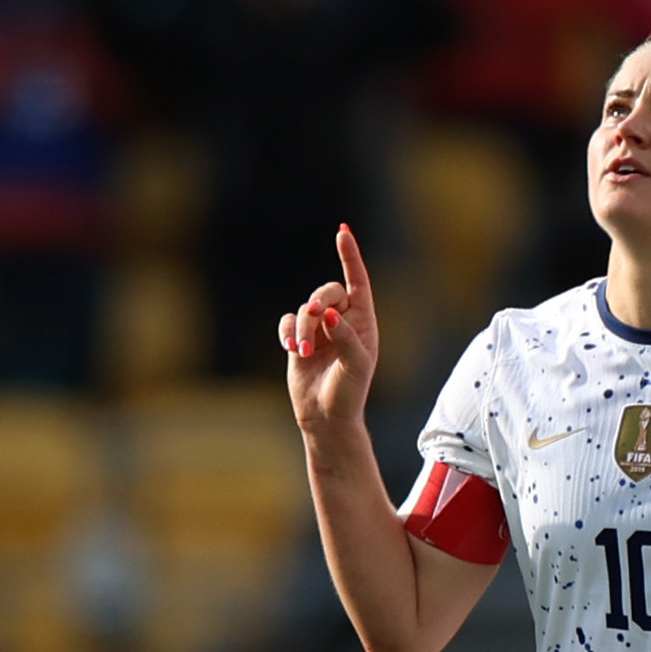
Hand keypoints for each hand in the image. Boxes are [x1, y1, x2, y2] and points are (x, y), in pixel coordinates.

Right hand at [282, 225, 378, 449]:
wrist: (326, 419)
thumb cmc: (349, 394)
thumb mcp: (356, 366)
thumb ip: (345, 337)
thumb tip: (327, 313)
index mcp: (363, 322)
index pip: (358, 281)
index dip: (350, 257)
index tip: (342, 233)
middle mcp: (342, 321)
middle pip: (327, 291)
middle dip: (318, 301)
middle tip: (315, 315)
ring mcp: (320, 330)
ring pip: (305, 308)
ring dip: (301, 328)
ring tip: (301, 352)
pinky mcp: (299, 340)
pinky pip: (288, 321)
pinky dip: (287, 331)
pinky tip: (290, 348)